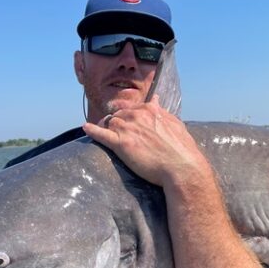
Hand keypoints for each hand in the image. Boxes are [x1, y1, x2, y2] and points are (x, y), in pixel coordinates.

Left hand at [82, 95, 211, 187]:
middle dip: (115, 121)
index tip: (125, 121)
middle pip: (118, 114)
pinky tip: (86, 128)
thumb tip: (156, 100)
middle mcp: (138, 115)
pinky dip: (92, 130)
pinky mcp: (121, 144)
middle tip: (114, 130)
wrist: (181, 168)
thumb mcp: (175, 124)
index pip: (132, 107)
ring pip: (109, 122)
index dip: (127, 115)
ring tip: (102, 132)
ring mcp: (128, 129)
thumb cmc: (182, 150)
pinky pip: (101, 134)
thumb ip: (162, 112)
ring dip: (105, 126)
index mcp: (151, 110)